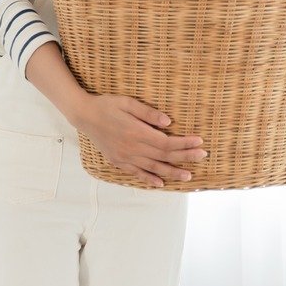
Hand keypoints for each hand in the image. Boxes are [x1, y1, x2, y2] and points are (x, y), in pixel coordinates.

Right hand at [74, 95, 205, 188]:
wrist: (84, 115)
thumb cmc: (106, 105)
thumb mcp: (127, 102)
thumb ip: (148, 113)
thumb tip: (168, 122)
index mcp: (136, 132)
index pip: (166, 141)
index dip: (185, 143)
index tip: (200, 142)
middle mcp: (132, 148)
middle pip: (164, 155)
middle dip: (185, 156)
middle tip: (202, 156)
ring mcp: (124, 157)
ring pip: (153, 167)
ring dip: (172, 172)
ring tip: (188, 176)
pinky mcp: (118, 161)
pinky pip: (136, 173)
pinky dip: (149, 179)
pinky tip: (160, 183)